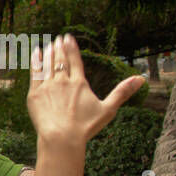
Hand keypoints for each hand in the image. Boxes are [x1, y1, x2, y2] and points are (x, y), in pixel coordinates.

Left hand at [27, 34, 144, 145]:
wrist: (61, 137)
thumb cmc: (85, 126)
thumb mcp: (108, 109)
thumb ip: (123, 92)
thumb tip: (141, 78)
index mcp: (79, 83)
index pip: (75, 60)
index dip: (71, 48)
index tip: (68, 37)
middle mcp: (63, 81)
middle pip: (60, 60)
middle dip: (59, 47)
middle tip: (58, 38)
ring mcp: (48, 87)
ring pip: (47, 65)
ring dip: (48, 53)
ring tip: (49, 45)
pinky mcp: (35, 94)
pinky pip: (35, 73)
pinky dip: (35, 62)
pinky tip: (36, 54)